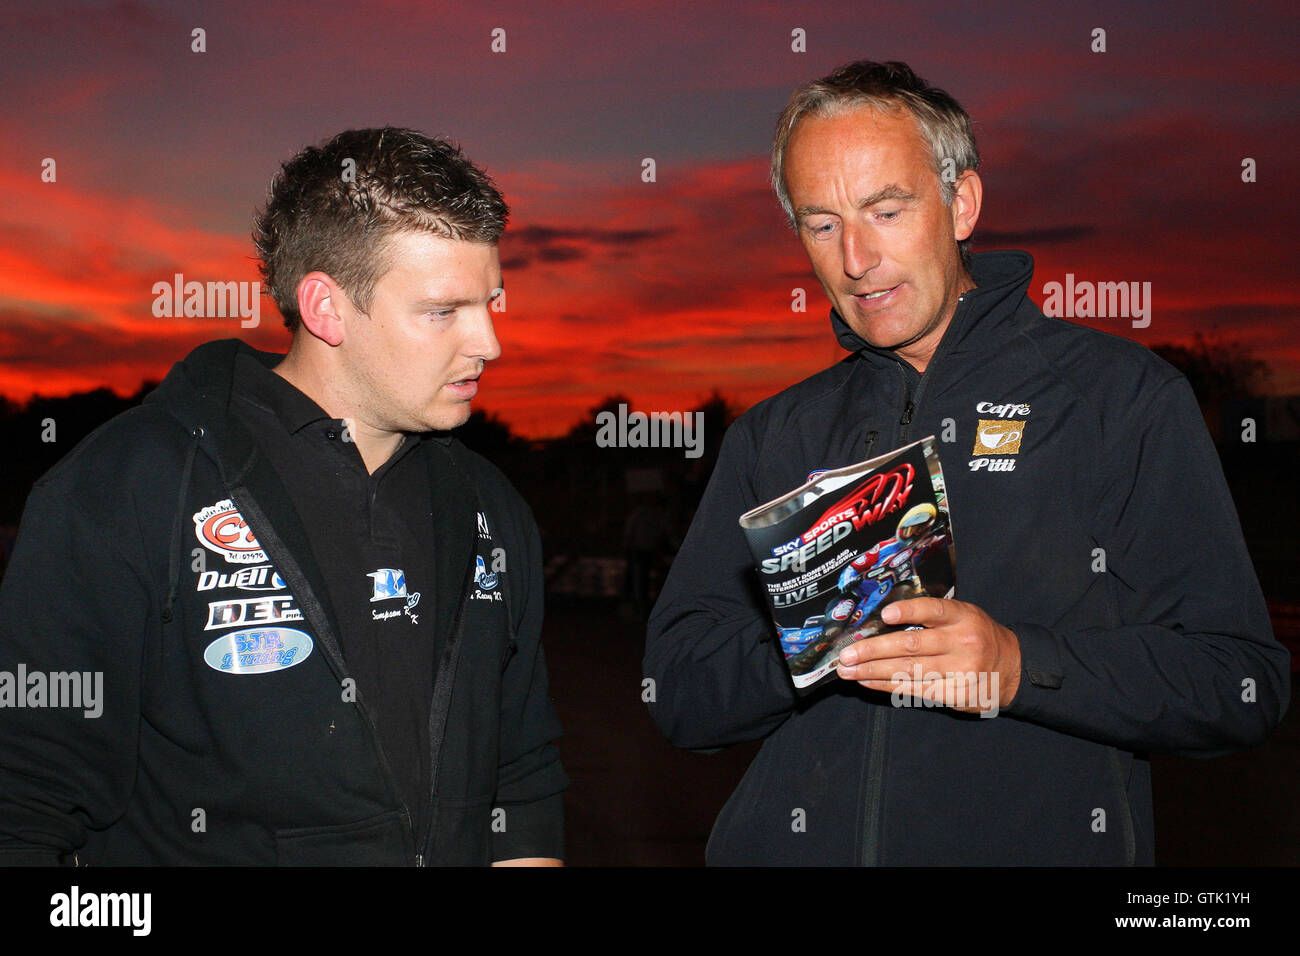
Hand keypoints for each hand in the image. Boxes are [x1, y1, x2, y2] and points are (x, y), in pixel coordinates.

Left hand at [834, 597, 1020, 712]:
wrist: (1011, 667)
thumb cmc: (975, 636)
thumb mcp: (963, 616)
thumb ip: (932, 616)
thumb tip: (882, 619)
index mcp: (962, 616)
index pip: (933, 610)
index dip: (909, 612)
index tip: (884, 614)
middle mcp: (962, 642)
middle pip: (912, 646)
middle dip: (873, 650)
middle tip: (846, 654)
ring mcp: (961, 670)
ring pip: (909, 671)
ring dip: (873, 671)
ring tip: (848, 670)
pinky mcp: (956, 694)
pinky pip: (916, 690)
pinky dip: (888, 686)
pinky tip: (867, 682)